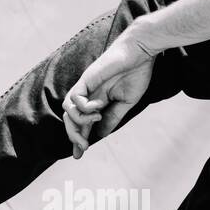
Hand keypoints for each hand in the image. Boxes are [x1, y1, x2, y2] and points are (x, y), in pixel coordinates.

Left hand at [62, 32, 157, 158]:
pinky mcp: (87, 79)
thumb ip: (112, 118)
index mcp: (97, 101)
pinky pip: (75, 98)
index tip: (79, 155)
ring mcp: (86, 86)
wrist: (141, 54)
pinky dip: (85, 108)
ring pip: (68, 110)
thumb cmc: (135, 74)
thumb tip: (100, 135)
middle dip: (74, 136)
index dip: (78, 139)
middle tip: (83, 148)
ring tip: (96, 119)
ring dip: (79, 121)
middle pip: (70, 119)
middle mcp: (88, 95)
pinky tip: (98, 107)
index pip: (82, 123)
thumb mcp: (125, 103)